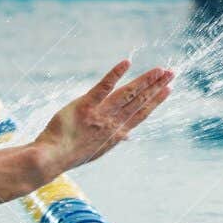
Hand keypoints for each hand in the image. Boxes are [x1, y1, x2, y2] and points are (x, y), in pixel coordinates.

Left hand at [33, 60, 172, 173]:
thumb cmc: (72, 154)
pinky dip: (115, 75)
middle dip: (156, 86)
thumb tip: (128, 136)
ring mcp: (99, 114)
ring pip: (127, 94)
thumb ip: (113, 138)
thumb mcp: (97, 150)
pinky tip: (126, 63)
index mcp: (116, 134)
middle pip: (139, 101)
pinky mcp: (84, 105)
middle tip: (171, 73)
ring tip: (159, 70)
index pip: (141, 114)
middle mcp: (111, 123)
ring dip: (145, 81)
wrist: (51, 159)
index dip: (156, 101)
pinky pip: (103, 87)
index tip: (168, 89)